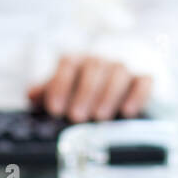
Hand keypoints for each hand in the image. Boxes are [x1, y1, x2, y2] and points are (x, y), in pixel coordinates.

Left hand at [26, 54, 151, 121]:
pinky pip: (144, 81)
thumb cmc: (89, 84)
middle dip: (84, 92)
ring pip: (118, 72)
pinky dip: (137, 95)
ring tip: (100, 117)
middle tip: (76, 117)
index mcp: (80, 60)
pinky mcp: (146, 76)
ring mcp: (126, 66)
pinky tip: (128, 112)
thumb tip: (30, 95)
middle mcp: (102, 59)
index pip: (69, 62)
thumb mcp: (67, 87)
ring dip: (108, 94)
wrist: (128, 71)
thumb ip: (48, 91)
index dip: (60, 84)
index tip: (54, 109)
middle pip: (94, 67)